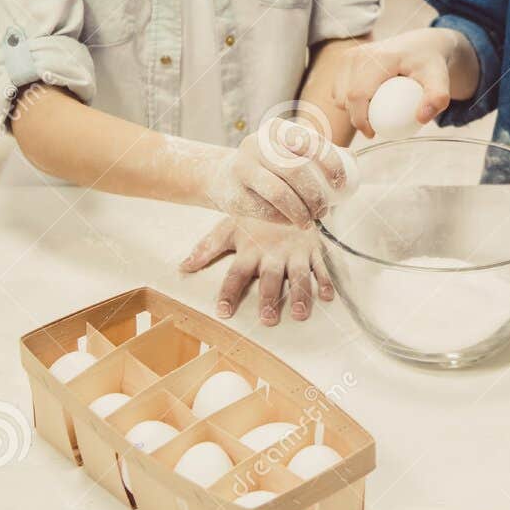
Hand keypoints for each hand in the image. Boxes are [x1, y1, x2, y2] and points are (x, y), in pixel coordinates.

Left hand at [180, 217, 334, 324]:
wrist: (285, 191)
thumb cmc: (254, 219)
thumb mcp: (229, 228)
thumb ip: (207, 248)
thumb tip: (182, 266)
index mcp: (250, 249)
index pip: (236, 273)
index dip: (229, 293)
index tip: (223, 312)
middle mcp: (273, 251)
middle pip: (270, 277)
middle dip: (269, 297)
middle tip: (267, 319)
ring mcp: (296, 251)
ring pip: (299, 274)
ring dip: (300, 294)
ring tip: (299, 314)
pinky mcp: (314, 249)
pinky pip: (322, 266)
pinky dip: (326, 281)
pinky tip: (328, 297)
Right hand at [201, 117, 347, 228]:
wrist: (226, 177)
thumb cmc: (270, 165)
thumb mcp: (290, 151)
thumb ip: (320, 152)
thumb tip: (354, 158)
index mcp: (276, 130)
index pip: (310, 143)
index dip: (330, 163)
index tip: (340, 184)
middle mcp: (256, 144)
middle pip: (295, 171)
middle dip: (315, 195)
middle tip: (323, 211)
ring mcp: (241, 167)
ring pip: (279, 193)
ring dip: (300, 212)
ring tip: (309, 221)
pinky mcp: (233, 193)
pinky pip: (265, 210)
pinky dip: (283, 220)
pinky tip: (291, 222)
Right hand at [331, 35, 452, 136]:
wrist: (422, 45)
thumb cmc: (430, 64)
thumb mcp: (440, 80)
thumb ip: (437, 98)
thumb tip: (421, 118)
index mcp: (380, 57)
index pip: (357, 94)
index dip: (360, 120)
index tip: (373, 134)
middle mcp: (360, 53)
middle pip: (345, 96)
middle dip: (356, 118)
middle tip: (375, 126)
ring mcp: (350, 54)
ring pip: (338, 93)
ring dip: (350, 109)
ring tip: (373, 111)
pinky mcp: (346, 57)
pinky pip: (338, 87)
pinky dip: (347, 99)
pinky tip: (366, 101)